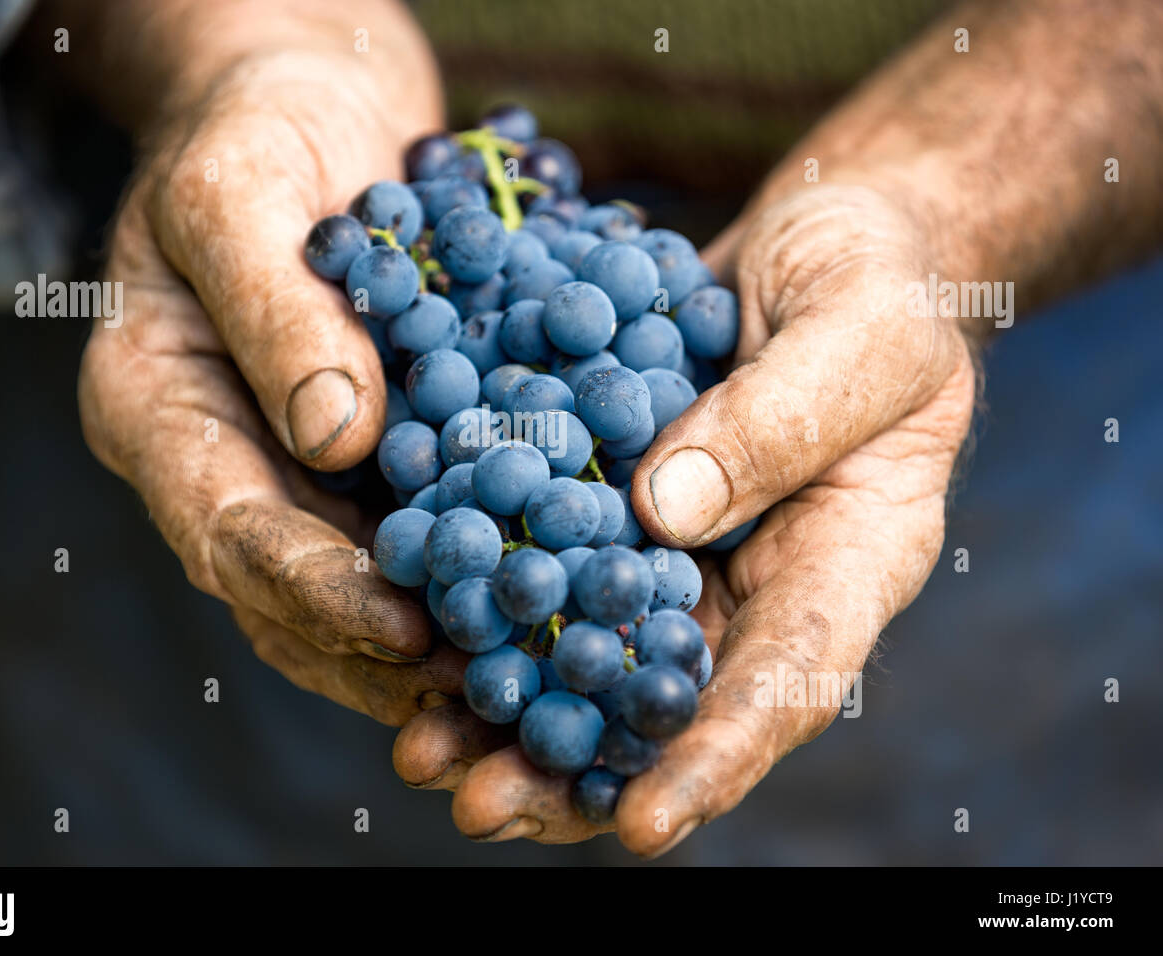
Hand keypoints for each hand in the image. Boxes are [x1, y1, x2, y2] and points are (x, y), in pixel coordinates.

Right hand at [79, 46, 454, 721]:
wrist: (308, 108)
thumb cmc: (256, 127)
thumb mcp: (244, 188)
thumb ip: (274, 306)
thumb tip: (336, 436)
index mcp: (154, 407)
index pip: (224, 526)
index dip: (310, 587)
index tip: (398, 627)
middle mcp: (218, 460)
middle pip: (282, 592)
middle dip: (376, 648)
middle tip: (472, 692)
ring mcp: (289, 469)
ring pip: (345, 591)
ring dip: (423, 646)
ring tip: (510, 684)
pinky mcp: (360, 462)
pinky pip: (405, 540)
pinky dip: (461, 582)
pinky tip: (535, 607)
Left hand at [392, 184, 976, 852]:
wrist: (825, 241)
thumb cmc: (878, 280)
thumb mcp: (861, 327)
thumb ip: (783, 416)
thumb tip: (666, 512)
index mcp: (845, 562)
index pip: (790, 681)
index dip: (717, 757)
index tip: (644, 825)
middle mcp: (750, 579)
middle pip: (665, 698)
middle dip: (575, 764)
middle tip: (479, 807)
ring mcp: (675, 545)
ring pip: (590, 650)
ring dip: (505, 707)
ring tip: (417, 752)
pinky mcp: (610, 497)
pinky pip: (547, 560)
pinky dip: (484, 600)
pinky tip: (409, 625)